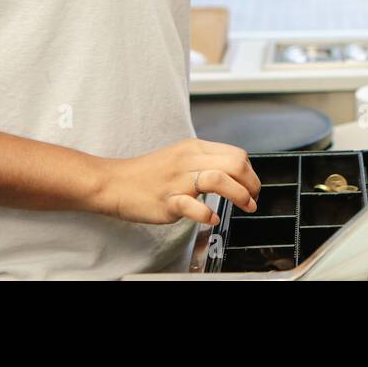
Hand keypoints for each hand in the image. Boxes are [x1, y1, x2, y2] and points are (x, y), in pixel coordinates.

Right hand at [93, 138, 260, 225]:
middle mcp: (189, 160)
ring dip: (240, 195)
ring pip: (219, 179)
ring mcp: (178, 180)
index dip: (251, 172)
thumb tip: (233, 173)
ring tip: (246, 206)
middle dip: (252, 183)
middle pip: (235, 163)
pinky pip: (191, 204)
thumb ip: (205, 162)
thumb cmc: (147, 174)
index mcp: (194, 148)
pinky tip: (212, 218)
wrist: (113, 183)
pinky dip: (206, 213)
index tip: (252, 187)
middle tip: (253, 198)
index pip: (236, 154)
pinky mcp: (167, 200)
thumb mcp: (181, 157)